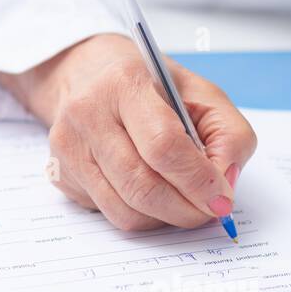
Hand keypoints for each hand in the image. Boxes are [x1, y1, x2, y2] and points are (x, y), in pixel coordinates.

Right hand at [0, 33, 256, 229]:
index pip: (163, 146)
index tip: (222, 198)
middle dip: (186, 210)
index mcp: (125, 83)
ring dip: (165, 218)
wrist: (86, 73)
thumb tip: (225, 184)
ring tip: (184, 204)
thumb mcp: (202, 94)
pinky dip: (142, 216)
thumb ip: (228, 136)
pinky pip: (110, 214)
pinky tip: (152, 194)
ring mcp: (68, 147)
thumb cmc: (152, 85)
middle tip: (209, 212)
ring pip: (125, 211)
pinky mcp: (61, 174)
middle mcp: (87, 114)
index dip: (198, 181)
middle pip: (142, 186)